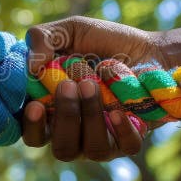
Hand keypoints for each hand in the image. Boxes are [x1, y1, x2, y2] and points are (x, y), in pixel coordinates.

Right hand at [22, 16, 164, 160]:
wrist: (150, 48)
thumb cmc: (104, 42)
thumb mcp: (70, 30)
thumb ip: (43, 38)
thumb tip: (32, 66)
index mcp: (54, 112)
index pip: (33, 135)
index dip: (31, 126)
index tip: (35, 105)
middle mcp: (76, 133)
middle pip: (62, 147)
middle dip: (65, 116)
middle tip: (69, 85)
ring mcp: (104, 140)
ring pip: (92, 149)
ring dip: (90, 117)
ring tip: (93, 85)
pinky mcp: (131, 140)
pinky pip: (124, 147)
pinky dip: (121, 130)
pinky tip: (118, 110)